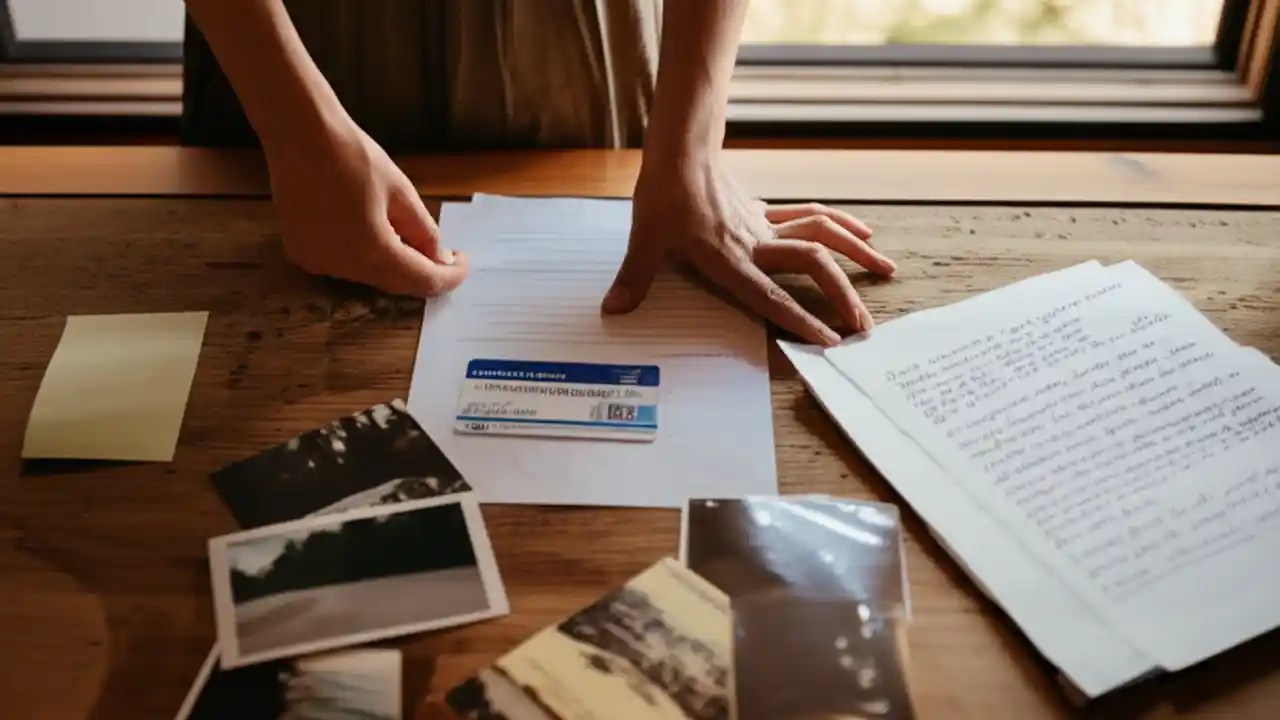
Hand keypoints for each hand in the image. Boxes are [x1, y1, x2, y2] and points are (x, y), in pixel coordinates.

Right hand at [264, 122, 466, 295]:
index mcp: (372, 253)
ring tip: (410, 240)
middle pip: (394, 282)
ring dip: (393, 264)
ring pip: (368, 275)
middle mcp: (341, 267)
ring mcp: (316, 262)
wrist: (300, 134)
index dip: (447, 277)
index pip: (421, 281)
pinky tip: (375, 234)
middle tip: (443, 255)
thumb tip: (439, 258)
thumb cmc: (354, 156)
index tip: (461, 264)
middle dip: (422, 272)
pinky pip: (343, 264)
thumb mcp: (401, 193)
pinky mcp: (300, 252)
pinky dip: (364, 256)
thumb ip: (424, 232)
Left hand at [604, 157, 895, 345]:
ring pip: (822, 236)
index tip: (830, 340)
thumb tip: (613, 311)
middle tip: (865, 326)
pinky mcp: (767, 212)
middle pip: (810, 266)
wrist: (679, 151)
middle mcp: (756, 244)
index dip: (800, 319)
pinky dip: (840, 223)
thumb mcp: (644, 240)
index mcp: (729, 259)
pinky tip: (864, 232)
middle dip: (840, 295)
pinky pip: (811, 217)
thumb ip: (634, 278)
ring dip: (855, 254)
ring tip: (887, 272)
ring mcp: (766, 227)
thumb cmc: (663, 196)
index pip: (770, 296)